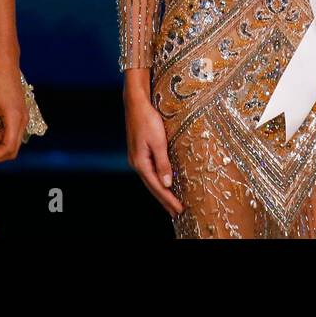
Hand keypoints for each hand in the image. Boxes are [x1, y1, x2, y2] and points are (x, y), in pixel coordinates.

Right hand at [124, 73, 182, 215]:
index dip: (168, 199)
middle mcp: (136, 163)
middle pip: (152, 187)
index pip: (157, 187)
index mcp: (140, 162)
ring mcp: (136, 158)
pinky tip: (162, 184)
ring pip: (150, 181)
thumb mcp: (158, 141)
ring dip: (160, 193)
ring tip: (170, 203)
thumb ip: (163, 163)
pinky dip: (156, 182)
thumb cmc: (148, 120)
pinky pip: (149, 173)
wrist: (136, 104)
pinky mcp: (139, 153)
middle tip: (176, 213)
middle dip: (164, 200)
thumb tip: (167, 183)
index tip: (179, 210)